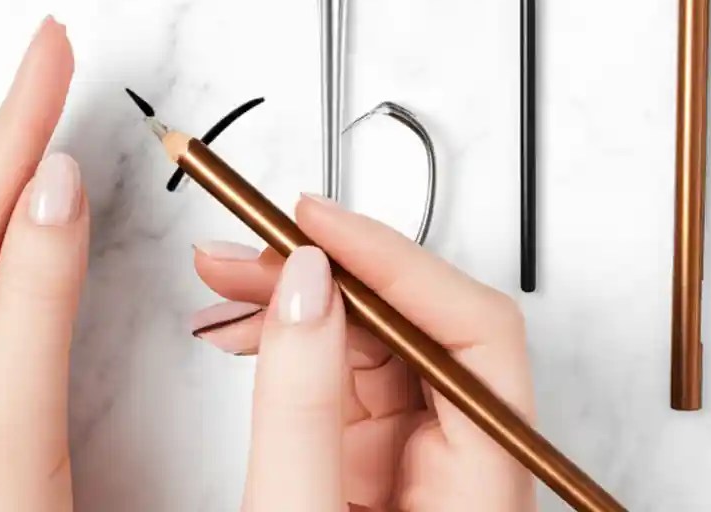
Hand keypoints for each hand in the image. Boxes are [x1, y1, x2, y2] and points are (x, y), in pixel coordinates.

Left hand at [0, 18, 88, 510]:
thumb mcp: (13, 432)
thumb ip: (35, 301)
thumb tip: (54, 190)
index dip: (14, 125)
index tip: (49, 58)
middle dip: (5, 126)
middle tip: (49, 55)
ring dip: (7, 166)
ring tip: (44, 102)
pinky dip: (13, 227)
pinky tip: (31, 199)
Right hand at [191, 196, 535, 510]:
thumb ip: (303, 409)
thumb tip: (305, 288)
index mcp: (485, 485)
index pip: (475, 331)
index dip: (395, 261)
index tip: (317, 225)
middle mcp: (466, 461)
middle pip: (419, 322)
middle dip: (326, 269)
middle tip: (248, 246)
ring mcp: (419, 456)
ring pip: (374, 336)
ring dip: (299, 296)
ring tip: (225, 280)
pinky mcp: (374, 457)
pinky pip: (341, 369)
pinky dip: (290, 339)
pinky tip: (244, 326)